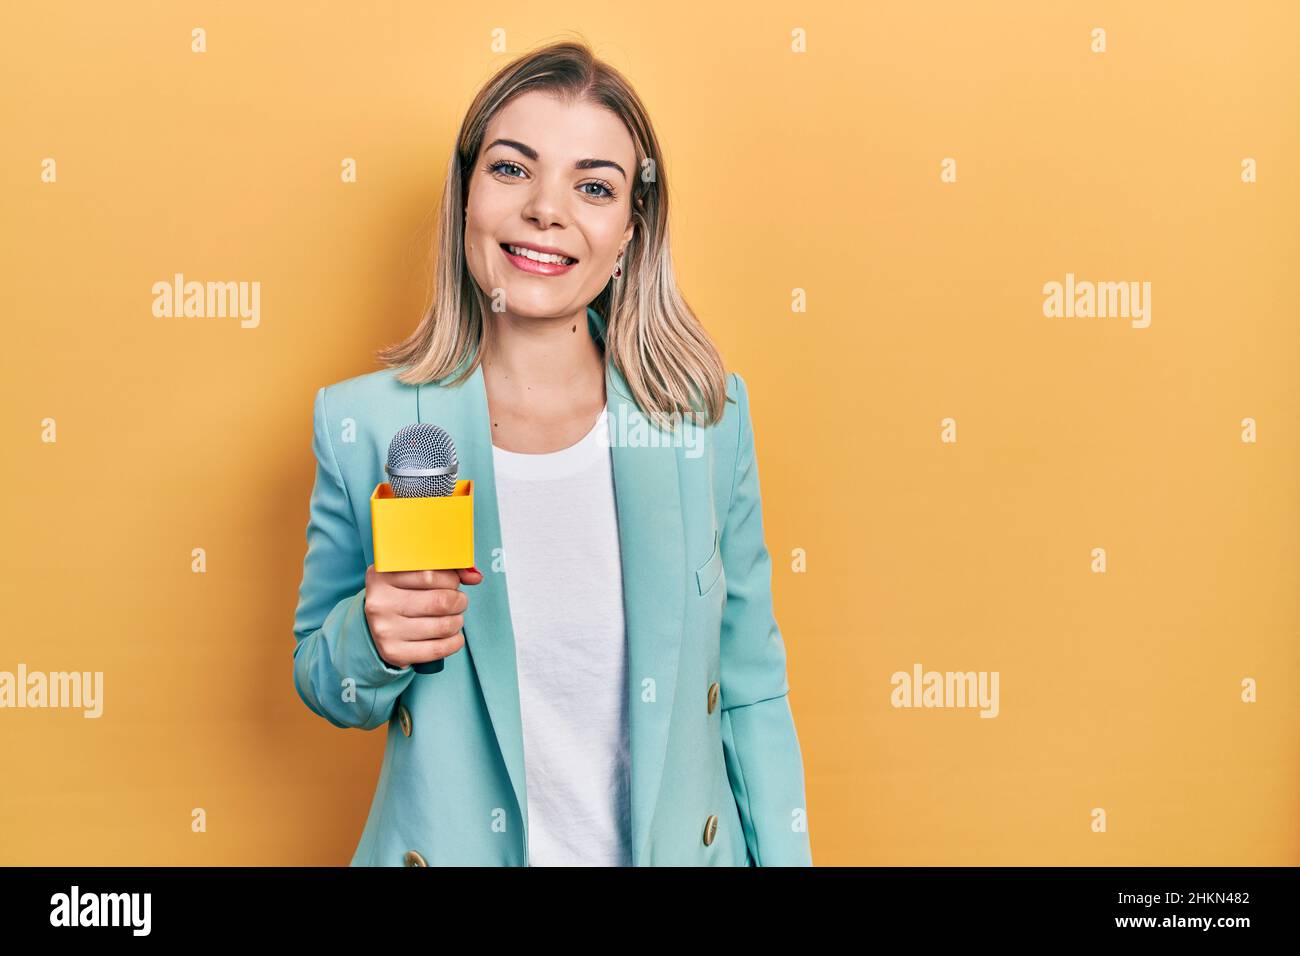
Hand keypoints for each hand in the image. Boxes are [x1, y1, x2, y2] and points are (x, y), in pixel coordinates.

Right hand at [363, 565, 484, 669]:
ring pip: (443, 626)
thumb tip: (475, 576)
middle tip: (458, 602)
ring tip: (454, 618)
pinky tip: (453, 636)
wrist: (376, 626)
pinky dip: (455, 642)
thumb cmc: (402, 595)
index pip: (430, 574)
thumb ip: (445, 569)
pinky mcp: (394, 652)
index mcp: (382, 576)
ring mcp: (385, 629)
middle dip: (459, 601)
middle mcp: (380, 603)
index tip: (453, 583)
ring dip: (458, 621)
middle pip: (440, 601)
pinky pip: (438, 649)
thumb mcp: (414, 575)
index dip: (451, 579)